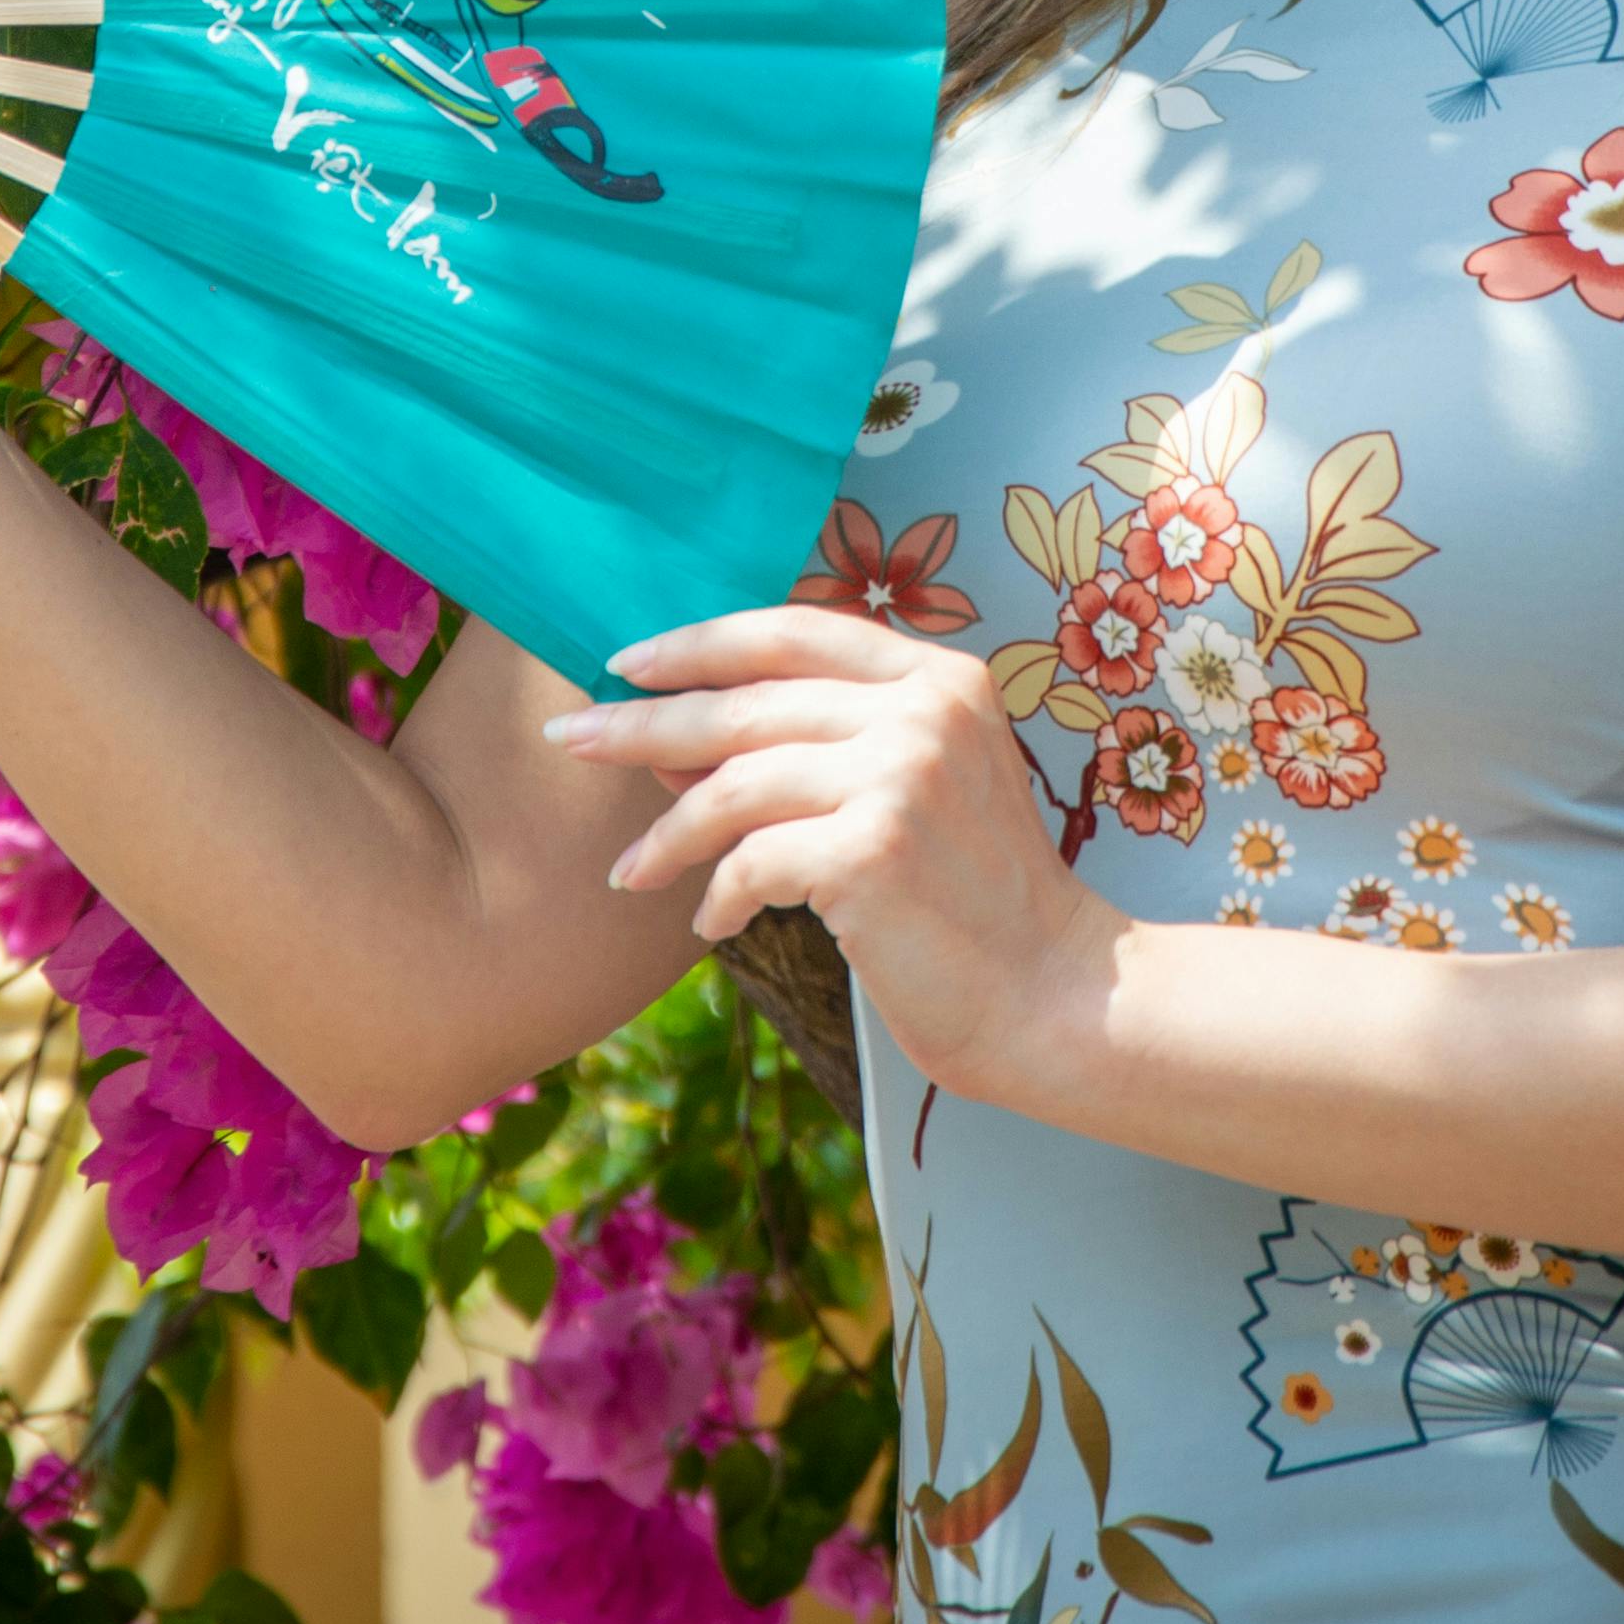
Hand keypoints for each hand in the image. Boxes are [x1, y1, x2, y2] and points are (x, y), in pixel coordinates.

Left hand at [543, 605, 1118, 1104]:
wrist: (1051, 992)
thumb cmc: (977, 900)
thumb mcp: (911, 793)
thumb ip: (814, 751)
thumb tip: (673, 746)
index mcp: (938, 676)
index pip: (792, 631)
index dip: (702, 643)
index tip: (628, 662)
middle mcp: (922, 709)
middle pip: (746, 701)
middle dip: (645, 721)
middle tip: (572, 738)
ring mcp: (900, 774)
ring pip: (734, 784)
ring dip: (667, 833)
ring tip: (630, 873)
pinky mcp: (872, 848)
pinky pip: (752, 861)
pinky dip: (716, 895)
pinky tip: (708, 922)